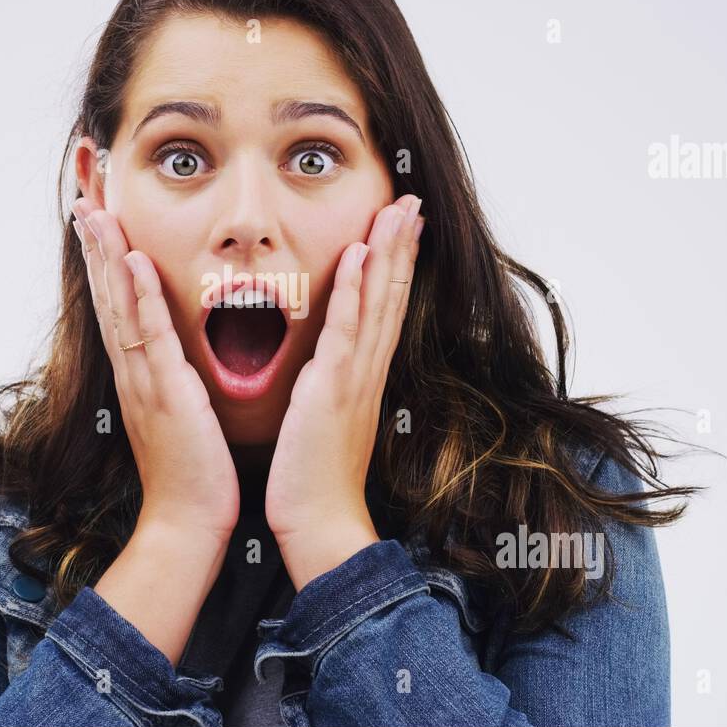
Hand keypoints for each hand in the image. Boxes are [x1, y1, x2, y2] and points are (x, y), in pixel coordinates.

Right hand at [72, 198, 240, 545]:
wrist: (187, 525)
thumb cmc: (193, 475)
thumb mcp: (181, 418)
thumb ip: (175, 385)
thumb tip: (177, 361)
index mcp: (140, 377)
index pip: (118, 308)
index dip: (106, 264)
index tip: (98, 222)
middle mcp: (133, 373)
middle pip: (107, 297)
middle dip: (95, 246)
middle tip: (82, 198)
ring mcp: (144, 381)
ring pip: (120, 306)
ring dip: (106, 256)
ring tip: (94, 211)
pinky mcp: (165, 393)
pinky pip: (150, 335)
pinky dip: (140, 296)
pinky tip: (133, 260)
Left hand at [265, 194, 424, 589]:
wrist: (318, 524)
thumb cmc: (314, 480)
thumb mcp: (322, 423)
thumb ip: (327, 390)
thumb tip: (323, 370)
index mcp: (362, 378)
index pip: (383, 310)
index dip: (394, 267)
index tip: (403, 229)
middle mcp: (366, 372)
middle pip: (391, 296)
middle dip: (402, 246)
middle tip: (412, 202)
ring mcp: (353, 378)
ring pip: (377, 303)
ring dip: (388, 252)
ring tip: (399, 209)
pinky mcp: (332, 389)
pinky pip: (345, 331)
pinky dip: (354, 291)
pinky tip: (359, 255)